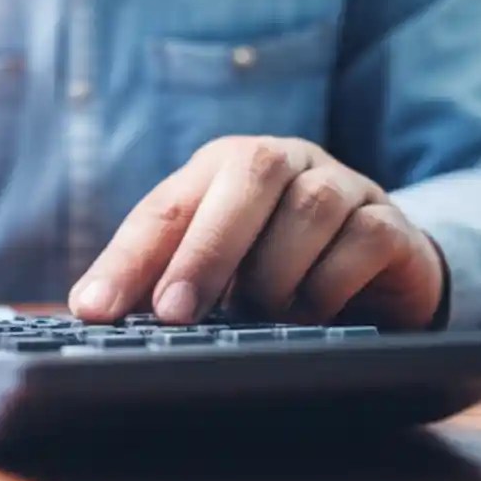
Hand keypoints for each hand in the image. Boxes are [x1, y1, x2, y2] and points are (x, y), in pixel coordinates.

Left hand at [68, 136, 444, 329]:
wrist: (373, 270)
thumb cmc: (269, 265)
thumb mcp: (208, 269)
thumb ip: (153, 279)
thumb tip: (90, 310)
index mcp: (219, 169)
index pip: (164, 207)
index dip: (127, 259)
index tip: (95, 310)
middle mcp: (280, 163)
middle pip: (244, 177)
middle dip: (205, 251)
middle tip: (175, 314)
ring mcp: (341, 185)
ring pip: (309, 208)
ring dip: (274, 273)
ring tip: (256, 316)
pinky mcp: (389, 223)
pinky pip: (363, 240)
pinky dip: (329, 284)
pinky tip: (310, 314)